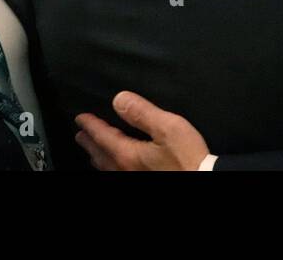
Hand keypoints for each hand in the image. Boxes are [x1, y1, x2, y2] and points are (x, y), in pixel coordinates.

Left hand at [74, 91, 208, 170]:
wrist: (202, 179)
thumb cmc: (187, 158)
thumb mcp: (168, 128)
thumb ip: (143, 113)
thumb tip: (119, 100)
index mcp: (127, 154)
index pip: (103, 136)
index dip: (91, 125)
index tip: (80, 118)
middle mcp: (124, 169)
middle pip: (100, 155)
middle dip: (89, 143)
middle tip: (81, 134)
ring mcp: (131, 178)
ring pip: (107, 168)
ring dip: (97, 156)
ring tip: (94, 151)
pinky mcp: (140, 181)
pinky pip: (116, 174)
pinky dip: (109, 168)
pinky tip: (115, 168)